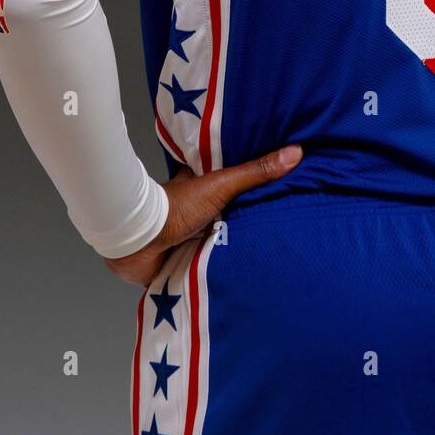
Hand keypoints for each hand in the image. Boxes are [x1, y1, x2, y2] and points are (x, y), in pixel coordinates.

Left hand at [103, 144, 302, 286]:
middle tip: (286, 229)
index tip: (284, 191)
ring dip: (235, 253)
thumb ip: (255, 172)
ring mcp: (190, 240)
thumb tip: (296, 152)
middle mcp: (198, 214)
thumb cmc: (175, 207)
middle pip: (231, 219)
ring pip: (220, 246)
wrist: (139, 243)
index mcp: (204, 190)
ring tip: (273, 259)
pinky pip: (207, 271)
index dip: (257, 191)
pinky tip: (244, 282)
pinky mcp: (183, 265)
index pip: (236, 188)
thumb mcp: (222, 184)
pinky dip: (220, 276)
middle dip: (250, 226)